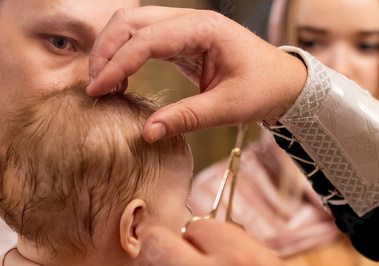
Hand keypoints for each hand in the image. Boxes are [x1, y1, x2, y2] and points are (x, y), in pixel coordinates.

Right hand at [88, 7, 308, 141]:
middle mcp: (190, 20)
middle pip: (131, 22)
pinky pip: (143, 39)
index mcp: (203, 29)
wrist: (285, 83)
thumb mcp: (228, 108)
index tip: (99, 90)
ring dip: (112, 51)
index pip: (147, 39)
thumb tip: (148, 134)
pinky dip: (125, 56)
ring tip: (103, 86)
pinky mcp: (181, 39)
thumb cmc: (263, 90)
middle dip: (106, 51)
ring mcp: (184, 26)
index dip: (118, 64)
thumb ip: (187, 118)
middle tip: (94, 87)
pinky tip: (120, 83)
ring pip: (132, 25)